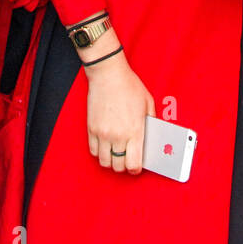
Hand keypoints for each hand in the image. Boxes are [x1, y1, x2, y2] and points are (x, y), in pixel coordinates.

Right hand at [85, 53, 154, 174]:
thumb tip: (150, 138)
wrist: (108, 74)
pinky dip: (99, 152)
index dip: (136, 169)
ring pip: (104, 161)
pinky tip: (105, 146)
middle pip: (118, 166)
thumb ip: (151, 123)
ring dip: (111, 161)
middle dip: (124, 166)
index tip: (137, 166)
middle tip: (127, 159)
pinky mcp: (91, 128)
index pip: (134, 164)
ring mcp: (103, 133)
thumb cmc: (129, 86)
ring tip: (115, 153)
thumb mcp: (148, 103)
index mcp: (135, 131)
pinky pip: (93, 151)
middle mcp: (118, 135)